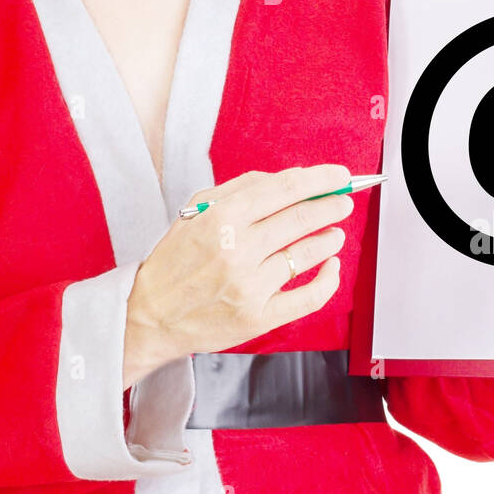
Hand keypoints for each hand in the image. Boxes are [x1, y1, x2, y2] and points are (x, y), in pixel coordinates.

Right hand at [122, 164, 352, 387]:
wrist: (150, 315)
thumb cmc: (176, 260)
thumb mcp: (196, 211)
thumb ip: (240, 189)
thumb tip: (288, 180)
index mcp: (221, 218)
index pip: (284, 189)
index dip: (319, 180)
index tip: (339, 176)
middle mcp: (236, 250)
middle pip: (300, 218)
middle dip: (330, 205)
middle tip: (343, 201)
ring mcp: (249, 286)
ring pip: (306, 255)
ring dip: (329, 238)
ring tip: (335, 232)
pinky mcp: (258, 318)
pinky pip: (307, 298)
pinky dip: (328, 280)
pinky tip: (331, 266)